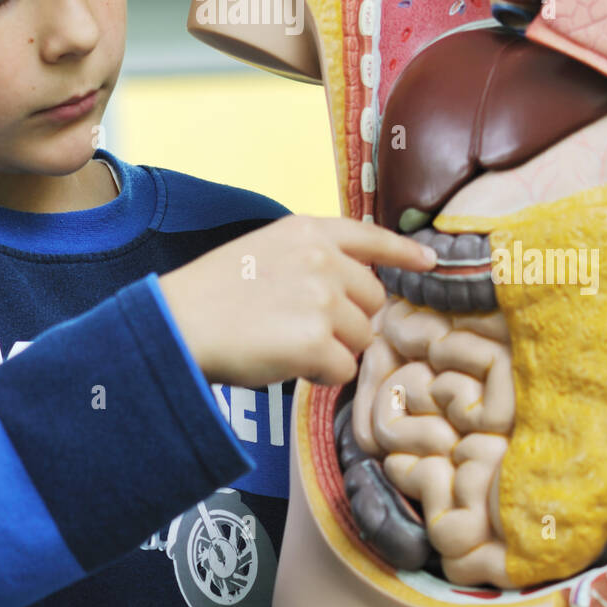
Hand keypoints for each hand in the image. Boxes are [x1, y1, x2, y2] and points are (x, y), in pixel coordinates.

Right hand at [158, 214, 435, 388]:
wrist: (177, 323)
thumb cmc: (212, 294)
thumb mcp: (263, 251)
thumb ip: (310, 258)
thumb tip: (350, 290)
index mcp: (307, 231)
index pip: (370, 236)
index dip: (404, 251)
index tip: (429, 262)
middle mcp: (322, 258)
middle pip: (372, 301)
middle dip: (348, 321)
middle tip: (301, 328)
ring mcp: (322, 299)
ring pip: (361, 338)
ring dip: (333, 349)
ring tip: (285, 342)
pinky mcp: (316, 341)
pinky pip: (342, 370)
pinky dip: (319, 375)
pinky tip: (285, 362)